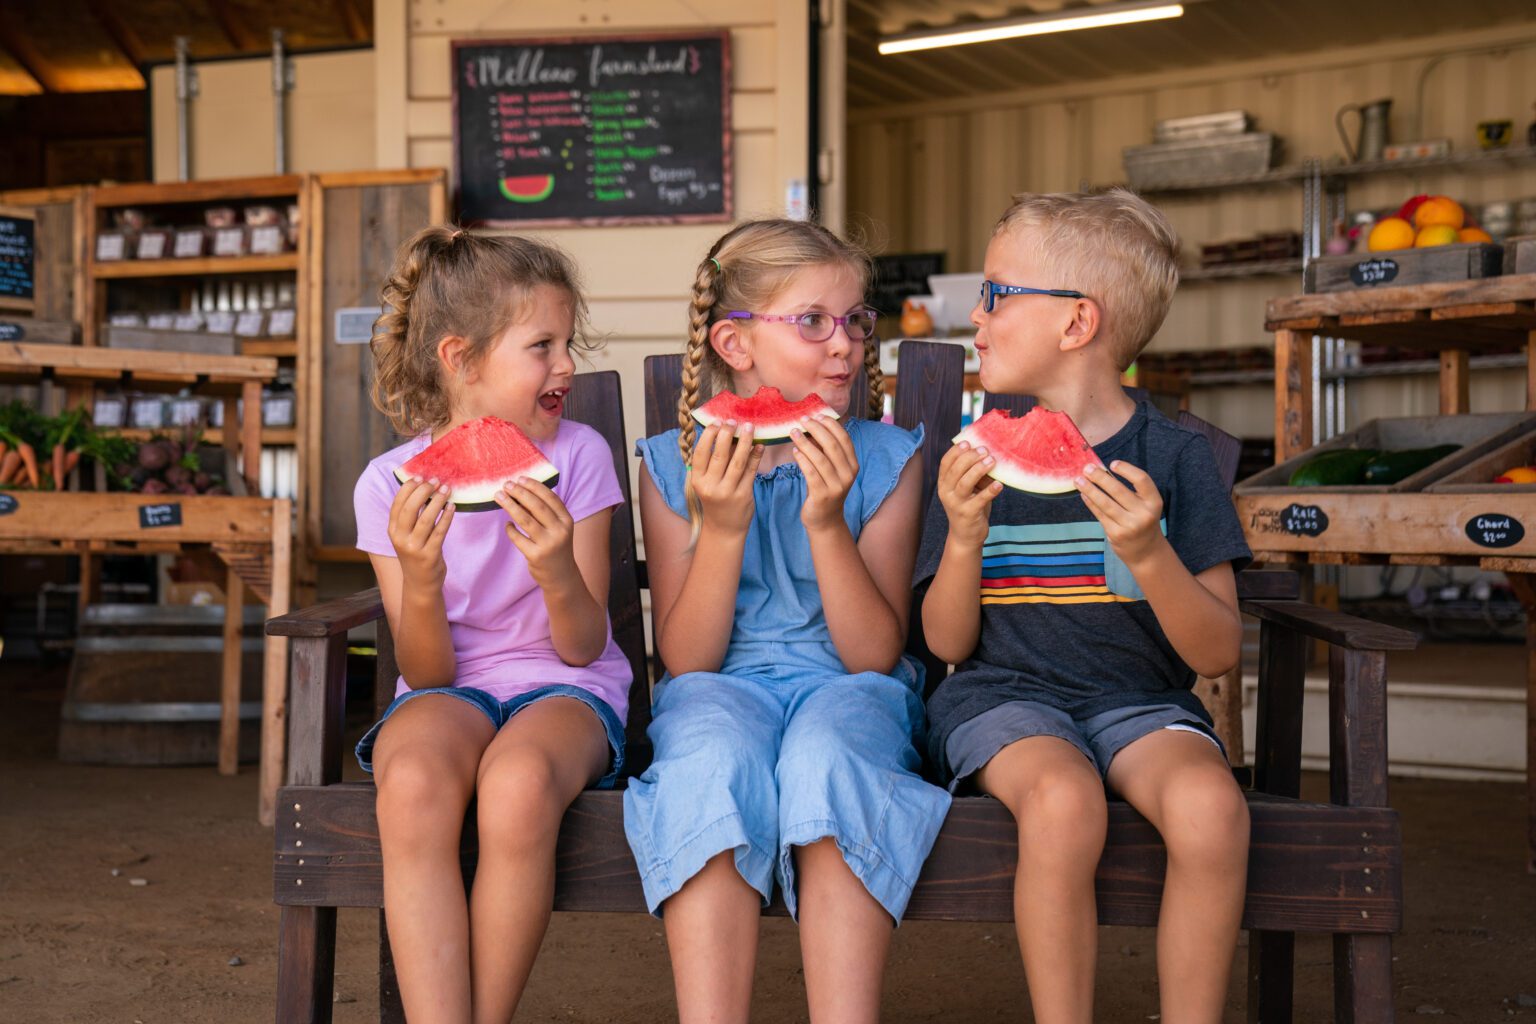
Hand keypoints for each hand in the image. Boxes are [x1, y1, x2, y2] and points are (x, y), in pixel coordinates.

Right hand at [387, 476, 453, 586]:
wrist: (420, 583)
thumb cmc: (416, 553)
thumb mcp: (406, 535)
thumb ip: (410, 516)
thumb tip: (423, 487)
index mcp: (393, 531)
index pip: (397, 504)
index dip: (408, 488)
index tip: (420, 477)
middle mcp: (400, 539)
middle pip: (410, 509)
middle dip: (423, 491)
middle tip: (436, 481)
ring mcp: (414, 548)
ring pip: (426, 519)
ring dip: (437, 501)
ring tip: (446, 489)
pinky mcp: (430, 556)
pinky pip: (440, 531)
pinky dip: (447, 516)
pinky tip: (452, 506)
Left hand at [495, 478, 576, 586]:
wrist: (561, 576)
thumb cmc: (556, 547)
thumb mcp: (558, 529)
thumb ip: (545, 513)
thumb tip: (521, 493)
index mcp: (567, 520)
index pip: (550, 498)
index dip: (535, 486)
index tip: (520, 478)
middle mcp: (560, 531)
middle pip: (537, 506)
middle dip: (520, 493)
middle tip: (506, 485)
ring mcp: (548, 544)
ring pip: (525, 520)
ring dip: (510, 506)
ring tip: (499, 496)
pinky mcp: (536, 556)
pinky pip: (518, 538)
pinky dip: (510, 529)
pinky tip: (508, 524)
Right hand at [690, 421, 762, 535]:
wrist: (724, 529)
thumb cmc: (715, 500)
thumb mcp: (707, 484)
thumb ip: (712, 463)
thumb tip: (726, 434)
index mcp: (697, 481)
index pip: (701, 453)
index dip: (708, 436)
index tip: (716, 422)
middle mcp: (711, 486)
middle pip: (720, 455)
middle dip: (728, 434)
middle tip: (734, 421)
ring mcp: (728, 492)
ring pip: (738, 461)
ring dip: (745, 442)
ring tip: (750, 427)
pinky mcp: (743, 496)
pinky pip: (751, 471)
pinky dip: (756, 456)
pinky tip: (760, 445)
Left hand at [791, 414, 857, 532]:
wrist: (825, 519)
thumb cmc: (825, 488)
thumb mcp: (830, 469)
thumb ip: (825, 450)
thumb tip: (813, 425)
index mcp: (853, 465)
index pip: (844, 439)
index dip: (831, 425)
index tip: (817, 414)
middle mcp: (848, 475)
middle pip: (833, 446)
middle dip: (817, 429)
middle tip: (802, 419)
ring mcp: (837, 486)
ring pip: (820, 459)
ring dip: (805, 443)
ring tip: (794, 432)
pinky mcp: (823, 496)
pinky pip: (811, 473)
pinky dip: (802, 460)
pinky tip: (795, 451)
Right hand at [936, 440, 1001, 549]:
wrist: (965, 535)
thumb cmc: (969, 506)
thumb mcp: (967, 489)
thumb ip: (973, 473)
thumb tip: (988, 454)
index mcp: (944, 483)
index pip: (945, 463)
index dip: (955, 451)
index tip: (968, 442)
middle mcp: (947, 492)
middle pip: (955, 470)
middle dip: (970, 457)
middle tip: (985, 450)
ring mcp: (956, 504)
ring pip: (965, 482)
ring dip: (979, 469)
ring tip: (992, 461)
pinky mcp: (968, 514)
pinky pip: (980, 500)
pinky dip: (990, 491)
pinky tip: (999, 484)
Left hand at [1077, 460, 1166, 566]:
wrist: (1146, 551)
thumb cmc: (1143, 520)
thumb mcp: (1145, 505)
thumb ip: (1130, 491)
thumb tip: (1102, 471)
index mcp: (1154, 502)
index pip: (1142, 480)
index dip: (1127, 469)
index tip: (1112, 463)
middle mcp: (1144, 513)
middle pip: (1118, 490)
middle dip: (1100, 477)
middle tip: (1087, 468)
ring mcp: (1130, 525)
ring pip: (1105, 503)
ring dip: (1090, 490)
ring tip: (1078, 480)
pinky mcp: (1116, 534)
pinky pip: (1100, 515)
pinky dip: (1090, 503)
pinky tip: (1083, 495)